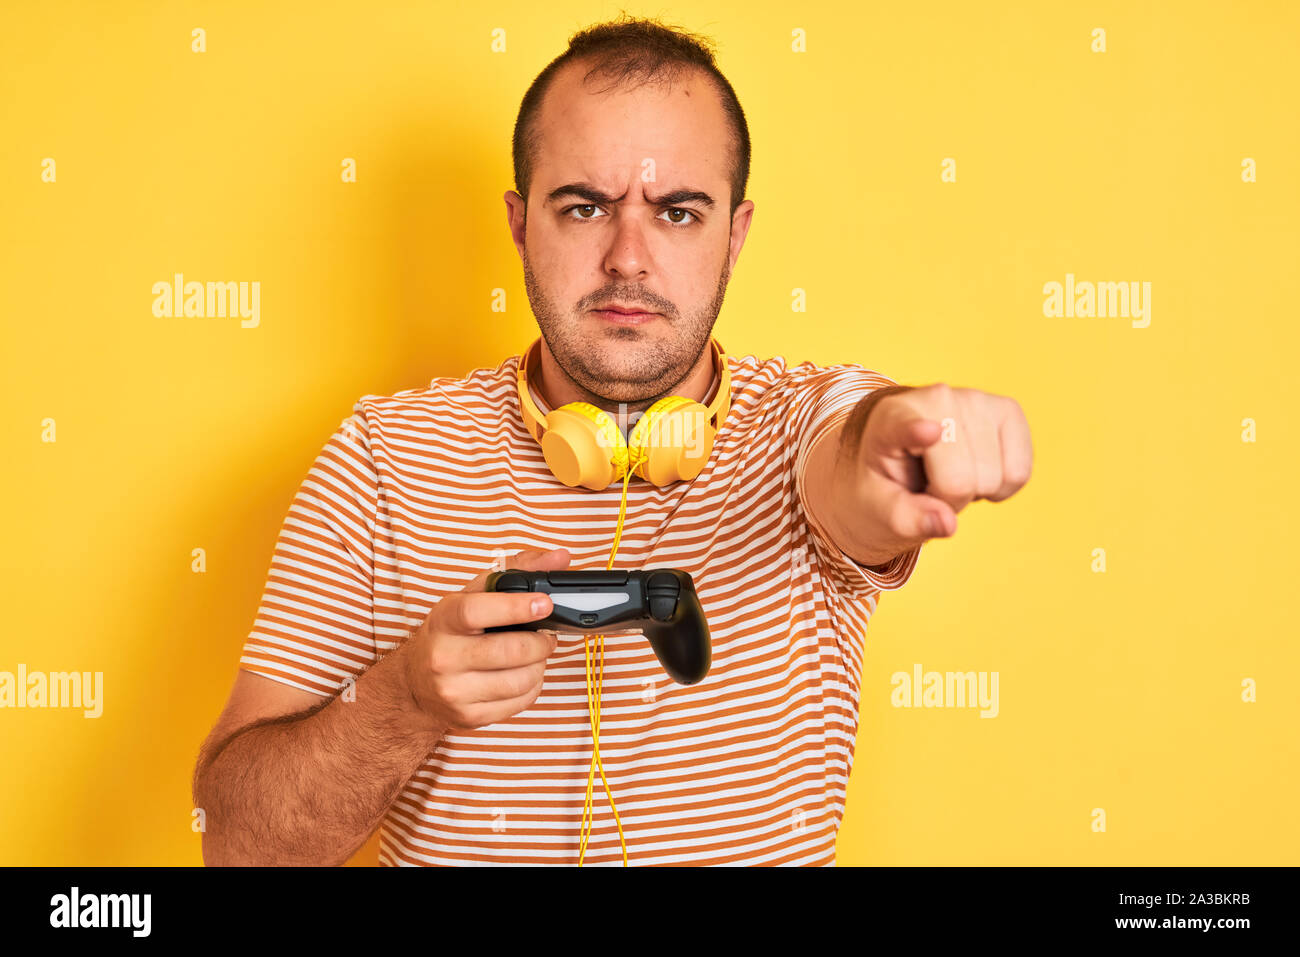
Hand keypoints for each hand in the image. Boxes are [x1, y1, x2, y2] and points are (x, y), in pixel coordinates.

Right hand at [401, 546, 570, 730]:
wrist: (415, 683)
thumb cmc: (451, 632)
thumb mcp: (473, 595)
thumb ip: (518, 571)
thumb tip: (562, 556)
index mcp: (444, 619)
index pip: (477, 611)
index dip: (515, 607)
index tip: (544, 604)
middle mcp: (444, 657)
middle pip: (509, 651)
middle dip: (541, 642)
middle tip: (547, 635)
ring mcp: (455, 691)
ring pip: (520, 680)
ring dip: (539, 665)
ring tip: (534, 654)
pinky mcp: (469, 717)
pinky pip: (520, 702)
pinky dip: (533, 686)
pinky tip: (523, 674)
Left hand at [850, 384, 1031, 556]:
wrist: (906, 464)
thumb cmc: (888, 487)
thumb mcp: (881, 512)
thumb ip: (907, 520)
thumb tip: (946, 523)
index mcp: (889, 420)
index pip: (905, 426)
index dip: (917, 431)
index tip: (930, 432)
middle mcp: (935, 398)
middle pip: (960, 479)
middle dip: (949, 499)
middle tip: (930, 487)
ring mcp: (975, 398)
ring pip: (994, 478)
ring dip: (975, 492)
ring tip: (950, 476)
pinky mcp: (1008, 410)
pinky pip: (1019, 473)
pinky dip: (1002, 487)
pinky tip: (977, 471)